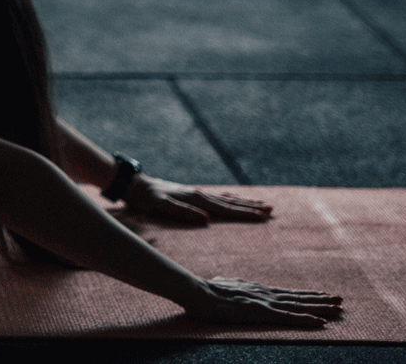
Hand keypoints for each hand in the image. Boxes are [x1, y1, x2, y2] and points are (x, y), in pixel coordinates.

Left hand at [121, 174, 273, 224]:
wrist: (134, 186)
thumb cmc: (146, 200)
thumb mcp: (162, 207)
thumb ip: (183, 213)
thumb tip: (206, 220)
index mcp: (196, 199)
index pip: (226, 209)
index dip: (245, 213)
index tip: (264, 216)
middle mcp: (200, 194)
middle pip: (231, 202)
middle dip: (251, 207)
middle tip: (271, 210)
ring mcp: (196, 193)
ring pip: (226, 199)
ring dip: (244, 202)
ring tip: (261, 203)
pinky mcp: (191, 194)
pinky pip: (217, 198)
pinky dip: (230, 199)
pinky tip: (233, 200)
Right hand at [179, 276, 343, 327]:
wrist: (198, 292)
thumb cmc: (206, 291)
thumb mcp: (224, 289)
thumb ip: (233, 290)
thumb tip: (230, 287)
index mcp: (258, 291)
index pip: (287, 294)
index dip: (306, 295)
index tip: (322, 294)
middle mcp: (266, 294)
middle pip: (298, 298)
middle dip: (320, 299)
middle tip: (340, 299)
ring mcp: (266, 303)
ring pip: (299, 306)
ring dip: (320, 307)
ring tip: (338, 308)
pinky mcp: (262, 313)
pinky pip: (289, 318)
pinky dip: (307, 319)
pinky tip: (321, 322)